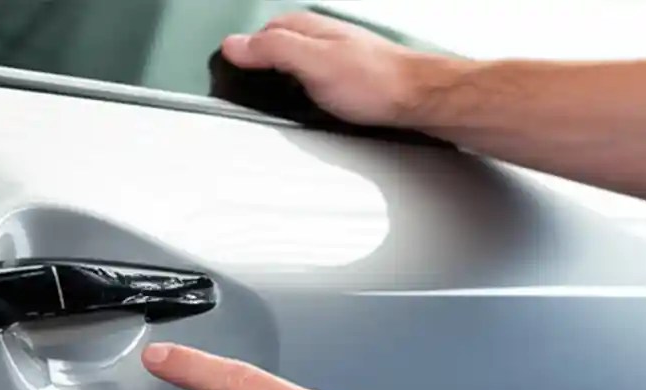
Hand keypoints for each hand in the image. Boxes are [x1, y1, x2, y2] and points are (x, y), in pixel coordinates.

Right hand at [221, 12, 462, 127]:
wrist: (418, 98)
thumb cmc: (376, 82)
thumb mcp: (313, 64)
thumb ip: (273, 51)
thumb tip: (234, 45)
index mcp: (306, 28)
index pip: (259, 34)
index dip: (242, 53)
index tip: (227, 74)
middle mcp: (319, 37)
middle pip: (275, 47)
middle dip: (259, 66)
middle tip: (244, 89)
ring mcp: (333, 56)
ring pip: (294, 64)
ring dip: (281, 80)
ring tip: (270, 100)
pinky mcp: (346, 77)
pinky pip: (311, 80)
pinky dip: (301, 92)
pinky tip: (304, 106)